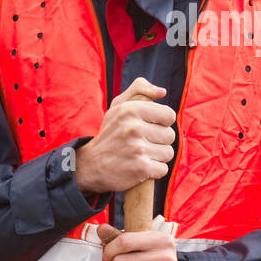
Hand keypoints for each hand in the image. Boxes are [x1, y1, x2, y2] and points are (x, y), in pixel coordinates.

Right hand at [74, 77, 175, 195]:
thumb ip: (140, 90)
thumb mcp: (119, 106)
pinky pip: (163, 169)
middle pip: (170, 135)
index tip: (148, 128)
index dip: (162, 123)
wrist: (91, 165)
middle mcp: (134, 128)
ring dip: (157, 157)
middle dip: (159, 141)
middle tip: (141, 143)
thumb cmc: (111, 133)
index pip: (169, 115)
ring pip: (168, 153)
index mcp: (130, 109)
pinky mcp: (141, 168)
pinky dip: (154, 171)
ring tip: (140, 155)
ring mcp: (137, 149)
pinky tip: (140, 167)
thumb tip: (162, 91)